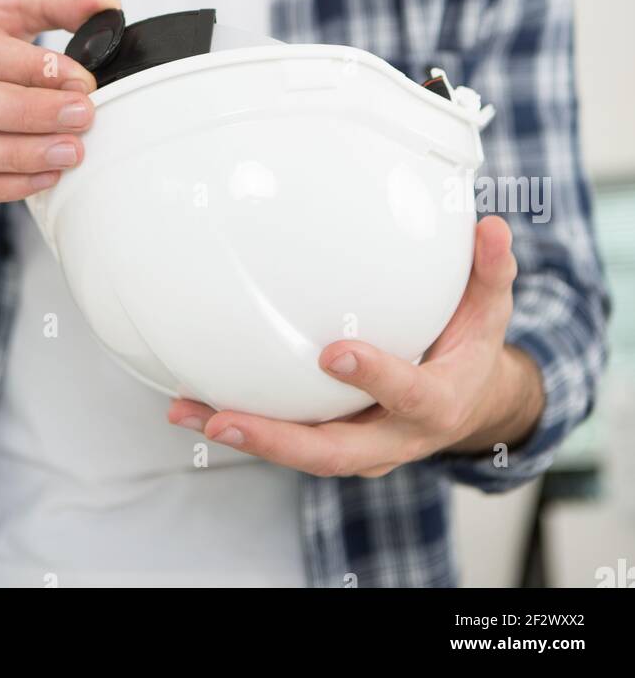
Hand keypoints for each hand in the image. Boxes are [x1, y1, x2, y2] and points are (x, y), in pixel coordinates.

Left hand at [168, 215, 543, 475]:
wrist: (469, 407)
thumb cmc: (470, 350)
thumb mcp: (489, 311)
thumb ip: (490, 270)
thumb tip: (492, 226)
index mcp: (435, 403)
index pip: (406, 394)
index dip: (374, 378)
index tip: (335, 353)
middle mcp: (394, 438)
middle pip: (334, 452)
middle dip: (278, 439)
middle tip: (225, 419)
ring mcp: (360, 449)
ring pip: (299, 455)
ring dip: (244, 436)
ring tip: (190, 412)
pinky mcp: (333, 445)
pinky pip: (288, 443)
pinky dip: (242, 428)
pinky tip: (196, 406)